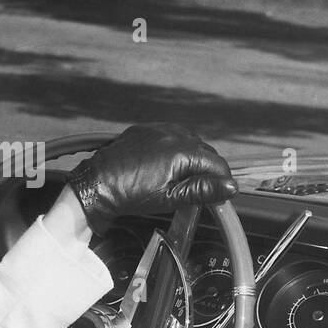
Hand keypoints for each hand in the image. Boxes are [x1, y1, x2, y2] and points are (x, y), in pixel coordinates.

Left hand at [67, 123, 235, 235]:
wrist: (96, 185)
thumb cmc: (129, 194)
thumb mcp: (170, 198)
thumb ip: (202, 191)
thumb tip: (230, 188)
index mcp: (181, 150)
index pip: (216, 163)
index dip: (221, 181)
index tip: (219, 195)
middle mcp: (172, 133)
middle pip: (204, 151)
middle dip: (206, 171)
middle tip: (199, 192)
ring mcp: (157, 129)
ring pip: (188, 141)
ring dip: (191, 159)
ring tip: (181, 181)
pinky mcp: (144, 129)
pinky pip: (170, 136)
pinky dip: (174, 149)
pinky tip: (166, 167)